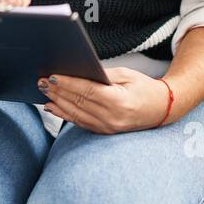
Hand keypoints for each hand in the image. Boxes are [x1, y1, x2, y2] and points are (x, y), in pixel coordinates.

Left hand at [37, 67, 174, 133]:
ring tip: (44, 92)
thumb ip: (103, 74)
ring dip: (57, 103)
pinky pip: (81, 123)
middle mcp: (112, 117)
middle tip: (41, 82)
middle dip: (58, 92)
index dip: (67, 84)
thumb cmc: (144, 88)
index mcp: (119, 101)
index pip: (87, 91)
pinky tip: (53, 106)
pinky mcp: (105, 132)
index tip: (52, 76)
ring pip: (76, 115)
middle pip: (79, 102)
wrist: (161, 109)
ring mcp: (108, 127)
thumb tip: (78, 71)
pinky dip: (65, 114)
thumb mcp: (126, 75)